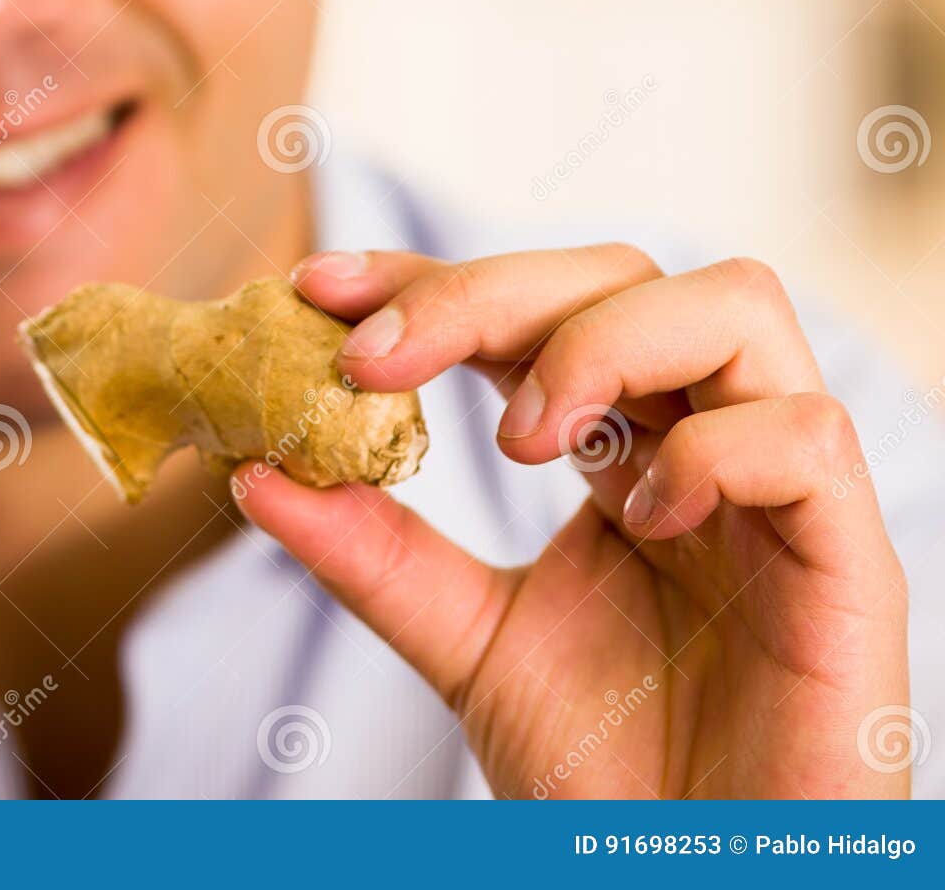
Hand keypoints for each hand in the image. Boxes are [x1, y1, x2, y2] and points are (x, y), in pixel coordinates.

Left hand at [236, 245, 909, 797]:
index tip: (322, 288)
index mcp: (620, 451)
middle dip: (487, 293)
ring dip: (597, 344)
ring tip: (519, 440)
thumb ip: (372, 554)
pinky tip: (640, 523)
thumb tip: (254, 470)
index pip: (534, 309)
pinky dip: (707, 454)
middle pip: (621, 277)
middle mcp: (701, 443)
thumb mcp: (462, 642)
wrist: (693, 889)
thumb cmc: (605, 773)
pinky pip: (804, 438)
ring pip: (733, 307)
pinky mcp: (851, 560)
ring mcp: (780, 492)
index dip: (432, 280)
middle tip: (376, 358)